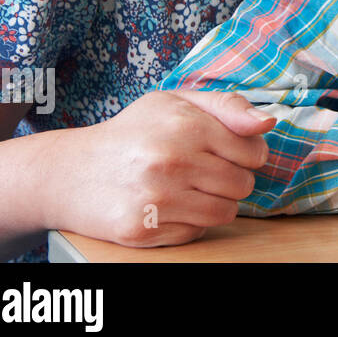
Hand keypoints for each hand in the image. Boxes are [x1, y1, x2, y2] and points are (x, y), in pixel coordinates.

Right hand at [42, 90, 275, 247]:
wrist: (68, 172)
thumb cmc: (133, 133)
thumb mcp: (177, 102)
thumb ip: (229, 106)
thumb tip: (269, 123)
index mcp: (186, 125)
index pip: (255, 152)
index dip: (246, 154)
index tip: (224, 152)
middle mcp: (172, 161)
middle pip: (243, 185)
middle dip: (230, 179)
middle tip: (201, 170)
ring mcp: (156, 199)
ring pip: (225, 213)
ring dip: (213, 203)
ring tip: (186, 188)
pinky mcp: (141, 230)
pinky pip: (195, 233)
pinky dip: (188, 223)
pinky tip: (165, 206)